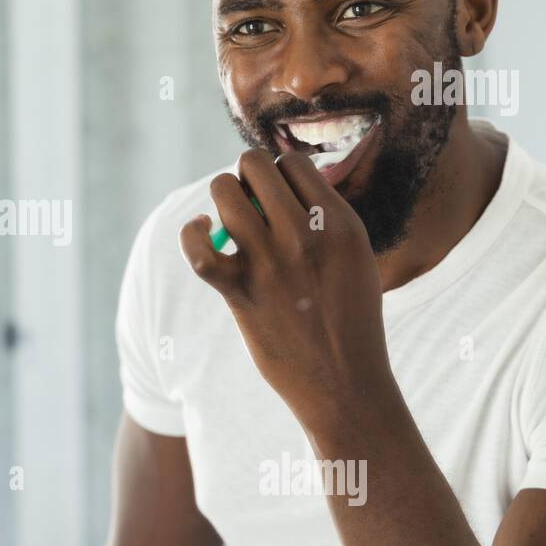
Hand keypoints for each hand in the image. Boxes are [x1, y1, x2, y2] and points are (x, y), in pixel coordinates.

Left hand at [179, 148, 395, 429]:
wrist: (346, 382)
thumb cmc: (349, 318)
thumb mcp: (355, 256)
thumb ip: (327, 217)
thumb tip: (291, 181)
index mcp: (339, 222)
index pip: (294, 163)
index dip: (280, 173)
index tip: (279, 197)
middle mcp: (305, 235)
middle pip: (255, 165)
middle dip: (247, 177)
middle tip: (252, 204)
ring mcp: (271, 263)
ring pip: (224, 191)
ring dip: (222, 197)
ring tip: (229, 217)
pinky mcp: (242, 292)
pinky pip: (198, 249)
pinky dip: (190, 234)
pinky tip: (200, 230)